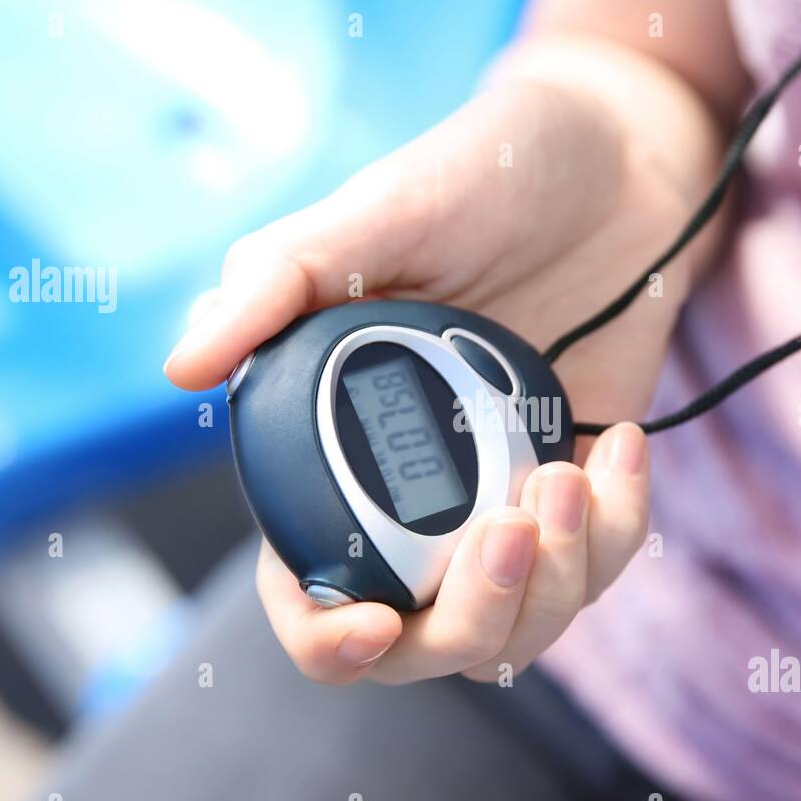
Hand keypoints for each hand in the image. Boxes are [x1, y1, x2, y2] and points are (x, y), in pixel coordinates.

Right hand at [165, 42, 721, 684]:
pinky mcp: (586, 489)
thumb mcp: (378, 213)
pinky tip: (619, 450)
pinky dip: (617, 527)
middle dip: (472, 616)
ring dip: (556, 578)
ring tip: (566, 477)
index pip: (312, 592)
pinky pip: (601, 561)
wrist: (618, 158)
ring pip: (524, 624)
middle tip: (509, 529)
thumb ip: (277, 279)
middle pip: (431, 642)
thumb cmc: (487, 174)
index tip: (376, 625)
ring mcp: (508, 499)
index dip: (328, 640)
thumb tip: (182, 367)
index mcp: (344, 449)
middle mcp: (423, 495)